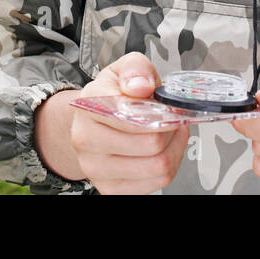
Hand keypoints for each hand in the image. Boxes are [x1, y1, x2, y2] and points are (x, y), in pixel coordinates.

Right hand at [40, 52, 188, 193]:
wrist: (89, 123)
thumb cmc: (110, 97)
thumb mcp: (122, 70)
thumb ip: (136, 69)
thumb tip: (142, 86)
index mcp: (89, 105)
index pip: (134, 117)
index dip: (162, 114)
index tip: (169, 109)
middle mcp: (85, 139)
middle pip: (150, 145)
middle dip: (171, 131)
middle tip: (172, 121)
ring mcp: (95, 168)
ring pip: (157, 168)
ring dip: (173, 150)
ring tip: (169, 135)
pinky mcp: (108, 189)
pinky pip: (155, 185)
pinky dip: (167, 168)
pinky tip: (161, 153)